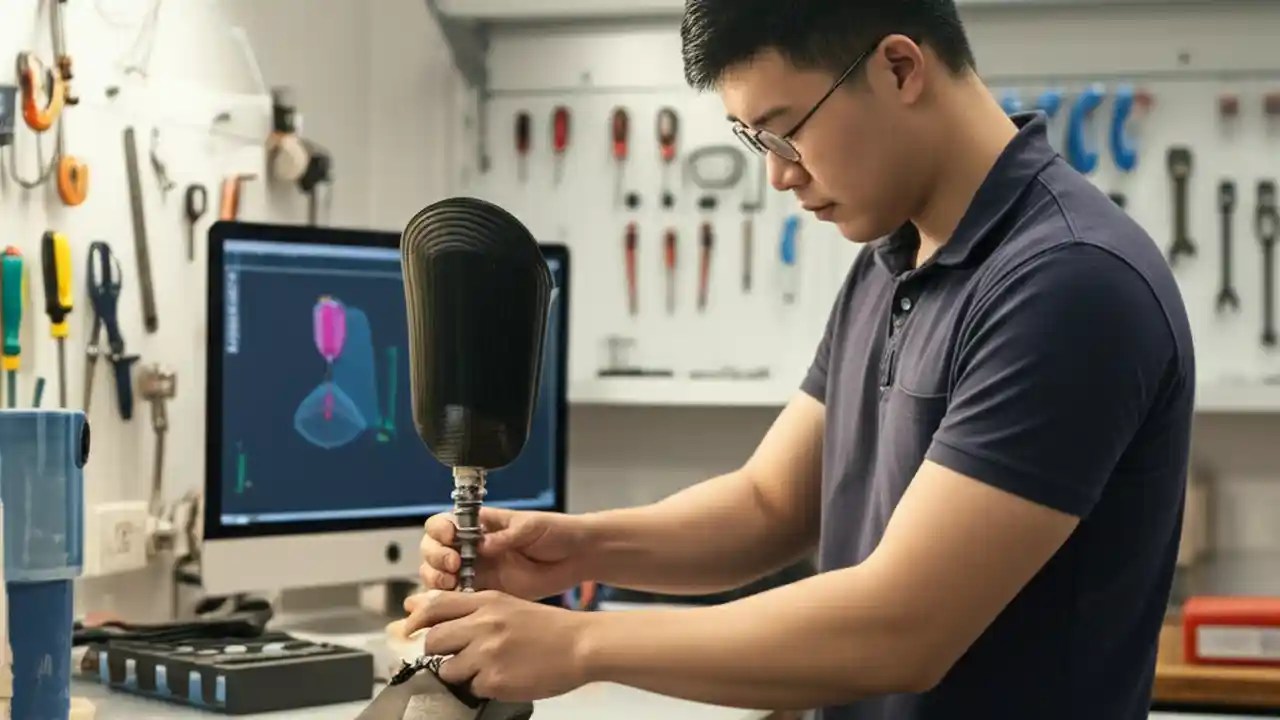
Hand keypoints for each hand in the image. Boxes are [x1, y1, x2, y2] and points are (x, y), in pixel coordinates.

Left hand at [403, 589, 593, 701]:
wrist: (581, 644)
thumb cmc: (549, 627)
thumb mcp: (508, 605)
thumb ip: (473, 610)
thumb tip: (432, 617)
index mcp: (486, 601)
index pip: (435, 605)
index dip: (416, 620)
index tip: (407, 631)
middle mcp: (482, 624)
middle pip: (433, 641)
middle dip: (439, 652)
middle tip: (455, 657)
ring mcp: (487, 653)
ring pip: (448, 669)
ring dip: (460, 673)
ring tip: (485, 669)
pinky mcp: (495, 679)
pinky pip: (472, 688)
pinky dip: (483, 686)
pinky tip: (503, 677)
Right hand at [420, 507, 584, 600]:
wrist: (577, 557)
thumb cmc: (556, 532)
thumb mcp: (531, 526)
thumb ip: (506, 535)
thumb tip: (481, 544)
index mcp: (481, 526)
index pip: (445, 524)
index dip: (440, 530)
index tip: (451, 537)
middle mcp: (472, 548)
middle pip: (434, 550)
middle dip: (435, 556)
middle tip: (453, 563)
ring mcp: (478, 571)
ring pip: (440, 575)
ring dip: (436, 578)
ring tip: (452, 581)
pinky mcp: (487, 593)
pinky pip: (459, 598)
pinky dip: (449, 600)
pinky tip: (454, 600)